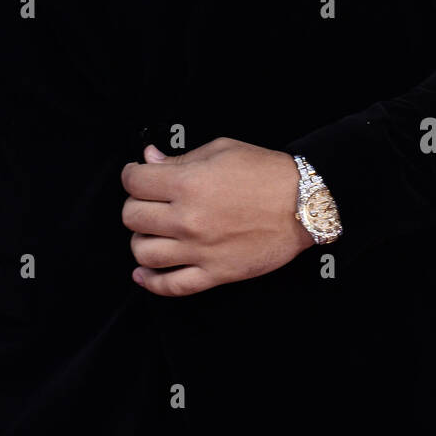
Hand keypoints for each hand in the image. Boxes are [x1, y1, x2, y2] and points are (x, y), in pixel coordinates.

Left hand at [120, 136, 314, 296]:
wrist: (304, 204)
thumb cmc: (266, 173)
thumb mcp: (221, 150)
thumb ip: (180, 158)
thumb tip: (150, 157)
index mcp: (188, 183)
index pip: (134, 181)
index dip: (131, 174)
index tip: (137, 174)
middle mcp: (188, 219)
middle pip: (132, 217)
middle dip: (135, 205)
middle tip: (148, 200)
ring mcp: (199, 250)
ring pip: (144, 252)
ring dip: (140, 240)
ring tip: (151, 232)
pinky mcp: (214, 274)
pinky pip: (171, 286)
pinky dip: (151, 282)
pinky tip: (143, 273)